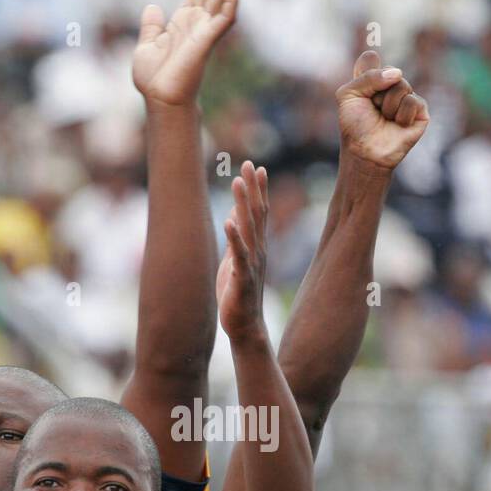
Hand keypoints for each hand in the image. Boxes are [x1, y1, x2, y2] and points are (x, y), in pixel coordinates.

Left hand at [133, 0, 236, 107]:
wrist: (159, 99)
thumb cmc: (153, 79)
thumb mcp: (146, 45)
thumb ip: (151, 26)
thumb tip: (152, 6)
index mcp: (183, 22)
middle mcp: (197, 24)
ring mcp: (204, 31)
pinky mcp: (208, 40)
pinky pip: (224, 17)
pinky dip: (231, 1)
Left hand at [217, 161, 267, 339]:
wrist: (246, 327)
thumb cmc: (239, 295)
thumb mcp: (236, 261)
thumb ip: (237, 240)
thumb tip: (234, 217)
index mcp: (257, 248)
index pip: (260, 213)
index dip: (258, 190)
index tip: (256, 167)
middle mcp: (258, 252)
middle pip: (257, 214)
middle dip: (252, 189)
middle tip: (249, 164)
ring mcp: (252, 264)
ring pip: (249, 229)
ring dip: (243, 205)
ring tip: (238, 183)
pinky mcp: (243, 279)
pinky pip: (239, 255)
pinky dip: (234, 238)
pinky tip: (229, 221)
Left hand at [336, 50, 429, 169]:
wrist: (366, 152)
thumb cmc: (355, 126)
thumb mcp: (349, 95)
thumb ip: (368, 76)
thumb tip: (398, 73)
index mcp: (371, 80)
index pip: (370, 58)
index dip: (367, 68)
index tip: (362, 79)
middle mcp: (390, 85)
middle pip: (389, 70)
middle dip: (377, 93)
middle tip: (373, 110)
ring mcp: (406, 96)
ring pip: (402, 85)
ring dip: (388, 105)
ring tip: (385, 119)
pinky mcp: (420, 110)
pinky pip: (412, 101)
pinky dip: (401, 115)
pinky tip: (397, 125)